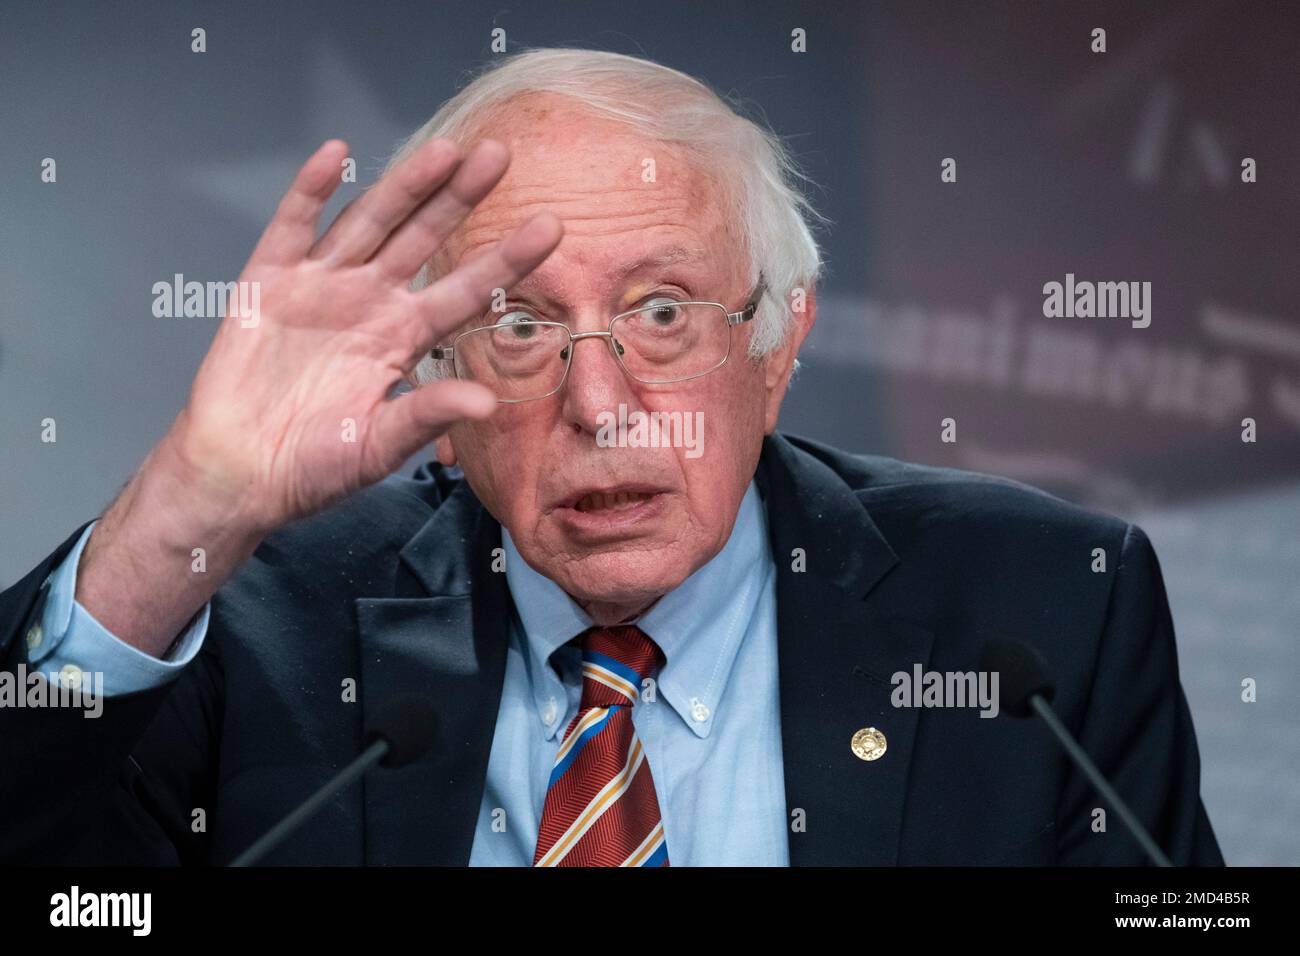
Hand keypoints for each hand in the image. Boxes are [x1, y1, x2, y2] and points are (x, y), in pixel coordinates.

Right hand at [75, 137, 560, 654]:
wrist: (238, 473)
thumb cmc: (313, 466)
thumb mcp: (378, 446)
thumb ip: (426, 414)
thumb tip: (486, 401)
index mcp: (404, 339)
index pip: (466, 290)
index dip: (506, 258)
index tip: (551, 225)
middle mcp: (371, 303)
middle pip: (424, 239)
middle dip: (459, 198)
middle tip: (500, 154)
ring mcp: (321, 287)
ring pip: (370, 223)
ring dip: (404, 186)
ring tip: (443, 149)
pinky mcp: (268, 282)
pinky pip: (292, 227)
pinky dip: (309, 192)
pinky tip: (337, 154)